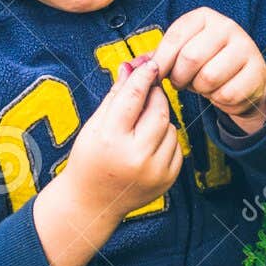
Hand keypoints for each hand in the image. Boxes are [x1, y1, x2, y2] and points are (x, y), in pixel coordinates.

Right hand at [60, 58, 182, 221]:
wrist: (93, 202)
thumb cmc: (89, 158)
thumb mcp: (95, 125)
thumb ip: (116, 95)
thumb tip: (131, 66)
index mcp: (110, 139)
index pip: (133, 97)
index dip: (143, 77)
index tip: (150, 64)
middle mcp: (135, 157)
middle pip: (159, 110)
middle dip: (155, 96)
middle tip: (149, 90)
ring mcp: (154, 171)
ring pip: (170, 126)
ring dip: (159, 120)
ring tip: (140, 128)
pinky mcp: (167, 180)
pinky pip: (176, 145)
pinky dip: (165, 139)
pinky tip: (147, 146)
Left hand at [151, 6, 265, 136]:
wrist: (242, 78)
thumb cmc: (204, 63)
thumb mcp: (180, 54)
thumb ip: (154, 59)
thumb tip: (128, 68)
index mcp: (204, 17)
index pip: (175, 37)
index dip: (162, 61)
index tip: (159, 74)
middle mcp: (227, 26)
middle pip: (190, 58)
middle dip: (179, 77)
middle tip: (181, 82)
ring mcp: (245, 47)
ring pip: (208, 77)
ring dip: (199, 88)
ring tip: (201, 84)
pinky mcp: (256, 71)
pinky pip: (226, 92)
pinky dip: (217, 98)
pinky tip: (219, 90)